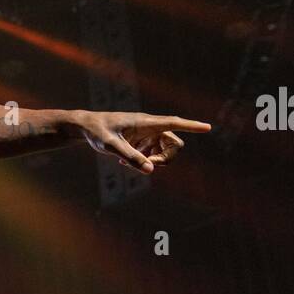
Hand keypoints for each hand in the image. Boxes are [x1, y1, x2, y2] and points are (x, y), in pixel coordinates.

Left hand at [72, 110, 210, 173]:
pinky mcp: (140, 140)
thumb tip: (150, 171)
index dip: (192, 125)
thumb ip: (130, 157)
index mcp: (146, 122)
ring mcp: (146, 134)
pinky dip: (143, 161)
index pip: (174, 123)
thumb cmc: (97, 132)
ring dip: (153, 161)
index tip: (208, 127)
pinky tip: (123, 162)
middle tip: (145, 166)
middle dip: (165, 158)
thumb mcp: (110, 146)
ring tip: (128, 164)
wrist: (86, 126)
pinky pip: (152, 154)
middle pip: (174, 143)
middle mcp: (150, 126)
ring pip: (163, 150)